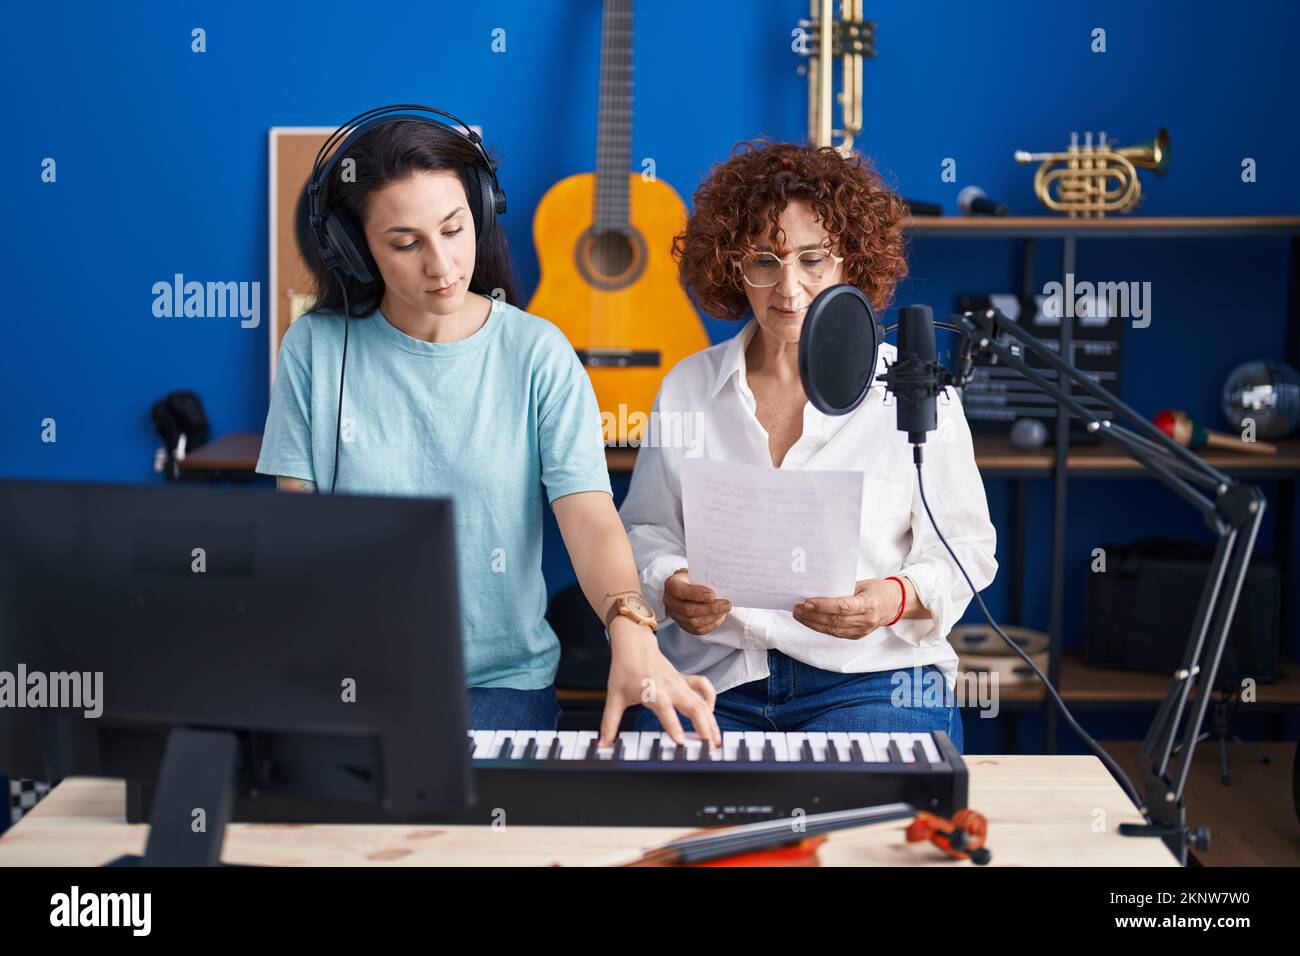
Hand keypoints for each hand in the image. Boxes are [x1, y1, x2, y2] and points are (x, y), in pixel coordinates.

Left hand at [599, 615, 721, 747]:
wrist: (633, 643)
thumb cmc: (624, 669)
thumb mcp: (614, 697)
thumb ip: (609, 723)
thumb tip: (602, 744)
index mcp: (653, 692)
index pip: (666, 711)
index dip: (674, 726)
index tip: (681, 743)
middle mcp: (670, 687)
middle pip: (694, 708)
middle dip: (704, 729)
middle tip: (709, 750)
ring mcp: (680, 683)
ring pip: (702, 702)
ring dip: (712, 721)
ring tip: (716, 742)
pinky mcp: (684, 679)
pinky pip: (704, 687)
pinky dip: (710, 699)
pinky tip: (711, 714)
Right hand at [663, 568, 731, 634]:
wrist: (687, 585)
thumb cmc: (693, 577)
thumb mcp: (696, 571)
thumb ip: (705, 577)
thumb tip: (721, 583)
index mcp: (672, 584)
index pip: (680, 591)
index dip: (696, 594)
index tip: (713, 595)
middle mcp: (670, 601)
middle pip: (688, 610)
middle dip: (710, 608)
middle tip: (726, 604)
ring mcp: (675, 615)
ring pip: (693, 622)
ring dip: (712, 617)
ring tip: (725, 610)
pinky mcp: (683, 625)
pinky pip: (697, 630)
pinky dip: (711, 624)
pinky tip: (720, 616)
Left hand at [792, 578, 903, 638]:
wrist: (896, 604)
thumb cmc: (878, 590)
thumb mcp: (862, 584)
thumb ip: (843, 589)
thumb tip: (818, 590)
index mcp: (869, 604)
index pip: (843, 607)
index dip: (823, 606)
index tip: (807, 602)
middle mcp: (866, 620)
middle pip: (835, 620)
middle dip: (812, 615)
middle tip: (796, 608)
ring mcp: (863, 630)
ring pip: (833, 630)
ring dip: (813, 623)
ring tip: (799, 615)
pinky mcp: (858, 636)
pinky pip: (836, 634)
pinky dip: (821, 628)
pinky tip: (811, 622)